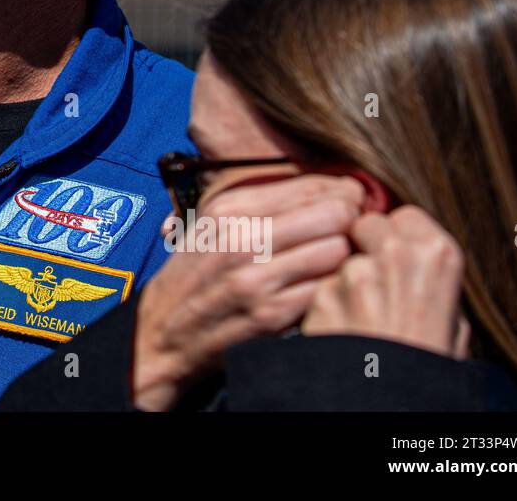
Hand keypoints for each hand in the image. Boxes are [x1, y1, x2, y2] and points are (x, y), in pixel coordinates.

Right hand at [132, 173, 364, 409]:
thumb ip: (265, 203)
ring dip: (344, 257)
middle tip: (352, 232)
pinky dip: (331, 287)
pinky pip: (326, 289)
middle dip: (352, 221)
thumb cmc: (198, 272)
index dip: (345, 193)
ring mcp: (255, 279)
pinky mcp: (270, 315)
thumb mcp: (214, 224)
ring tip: (336, 261)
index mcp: (229, 208)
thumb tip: (333, 188)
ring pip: (337, 251)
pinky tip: (322, 288)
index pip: (313, 185)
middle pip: (334, 213)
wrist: (164, 331)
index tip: (351, 204)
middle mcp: (241, 238)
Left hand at [301, 205, 468, 358]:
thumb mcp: (454, 320)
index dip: (396, 235)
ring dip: (345, 279)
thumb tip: (420, 259)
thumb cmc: (430, 365)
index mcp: (437, 253)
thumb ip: (434, 282)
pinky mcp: (322, 296)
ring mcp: (355, 275)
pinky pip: (321, 288)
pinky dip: (328, 305)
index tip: (397, 255)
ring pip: (341, 258)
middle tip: (377, 281)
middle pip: (366, 224)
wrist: (393, 402)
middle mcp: (395, 256)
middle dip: (365, 246)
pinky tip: (347, 331)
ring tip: (365, 317)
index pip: (402, 214)